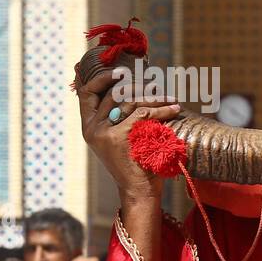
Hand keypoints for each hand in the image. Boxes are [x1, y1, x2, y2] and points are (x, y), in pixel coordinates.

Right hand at [73, 57, 181, 202]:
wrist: (138, 190)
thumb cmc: (135, 163)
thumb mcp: (119, 139)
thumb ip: (117, 118)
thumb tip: (127, 89)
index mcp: (88, 126)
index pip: (87, 92)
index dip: (101, 77)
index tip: (119, 70)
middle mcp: (92, 128)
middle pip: (114, 93)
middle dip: (136, 86)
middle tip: (154, 84)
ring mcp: (104, 132)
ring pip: (130, 100)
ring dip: (154, 97)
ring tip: (170, 98)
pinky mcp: (120, 137)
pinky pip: (143, 113)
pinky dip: (162, 109)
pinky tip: (174, 109)